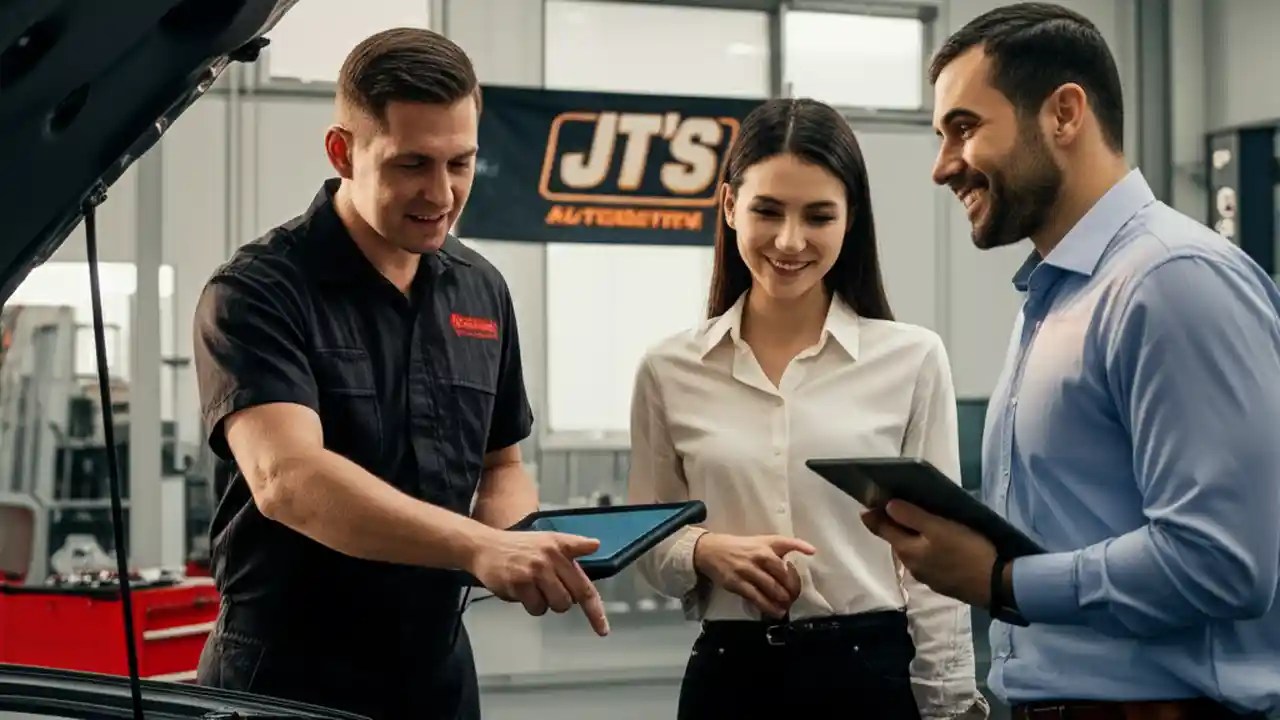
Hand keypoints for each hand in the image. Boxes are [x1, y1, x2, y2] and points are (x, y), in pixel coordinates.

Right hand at [467, 529, 609, 635]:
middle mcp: (551, 557)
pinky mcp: (520, 582)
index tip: (602, 630)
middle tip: (545, 588)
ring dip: (544, 603)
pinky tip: (519, 589)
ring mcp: (535, 571)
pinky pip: (535, 608)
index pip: (584, 582)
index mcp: (561, 547)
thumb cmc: (518, 547)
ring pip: (555, 605)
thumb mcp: (548, 540)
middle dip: (560, 601)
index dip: (595, 609)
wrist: (485, 546)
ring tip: (531, 587)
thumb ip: (573, 547)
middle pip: (571, 599)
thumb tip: (596, 545)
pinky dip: (529, 604)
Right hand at [693, 533, 816, 617]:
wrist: (711, 550)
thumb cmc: (741, 546)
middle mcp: (759, 555)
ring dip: (782, 600)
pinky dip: (767, 607)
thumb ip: (784, 546)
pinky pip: (756, 598)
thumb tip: (812, 551)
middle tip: (795, 597)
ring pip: (771, 588)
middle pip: (783, 574)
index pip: (787, 544)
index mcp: (767, 544)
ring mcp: (747, 570)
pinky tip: (775, 612)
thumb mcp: (762, 541)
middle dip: (792, 589)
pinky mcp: (737, 583)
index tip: (811, 557)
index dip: (800, 549)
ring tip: (787, 607)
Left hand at [862, 500, 996, 607]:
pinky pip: (928, 561)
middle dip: (895, 525)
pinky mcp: (942, 583)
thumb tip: (885, 506)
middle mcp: (911, 566)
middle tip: (899, 506)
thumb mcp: (938, 528)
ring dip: (913, 538)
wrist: (995, 585)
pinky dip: (927, 550)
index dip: (874, 515)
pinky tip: (940, 544)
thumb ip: (911, 517)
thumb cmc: (965, 551)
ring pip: (913, 552)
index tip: (870, 501)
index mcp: (906, 550)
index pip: (882, 529)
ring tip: (923, 522)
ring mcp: (927, 577)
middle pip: (897, 541)